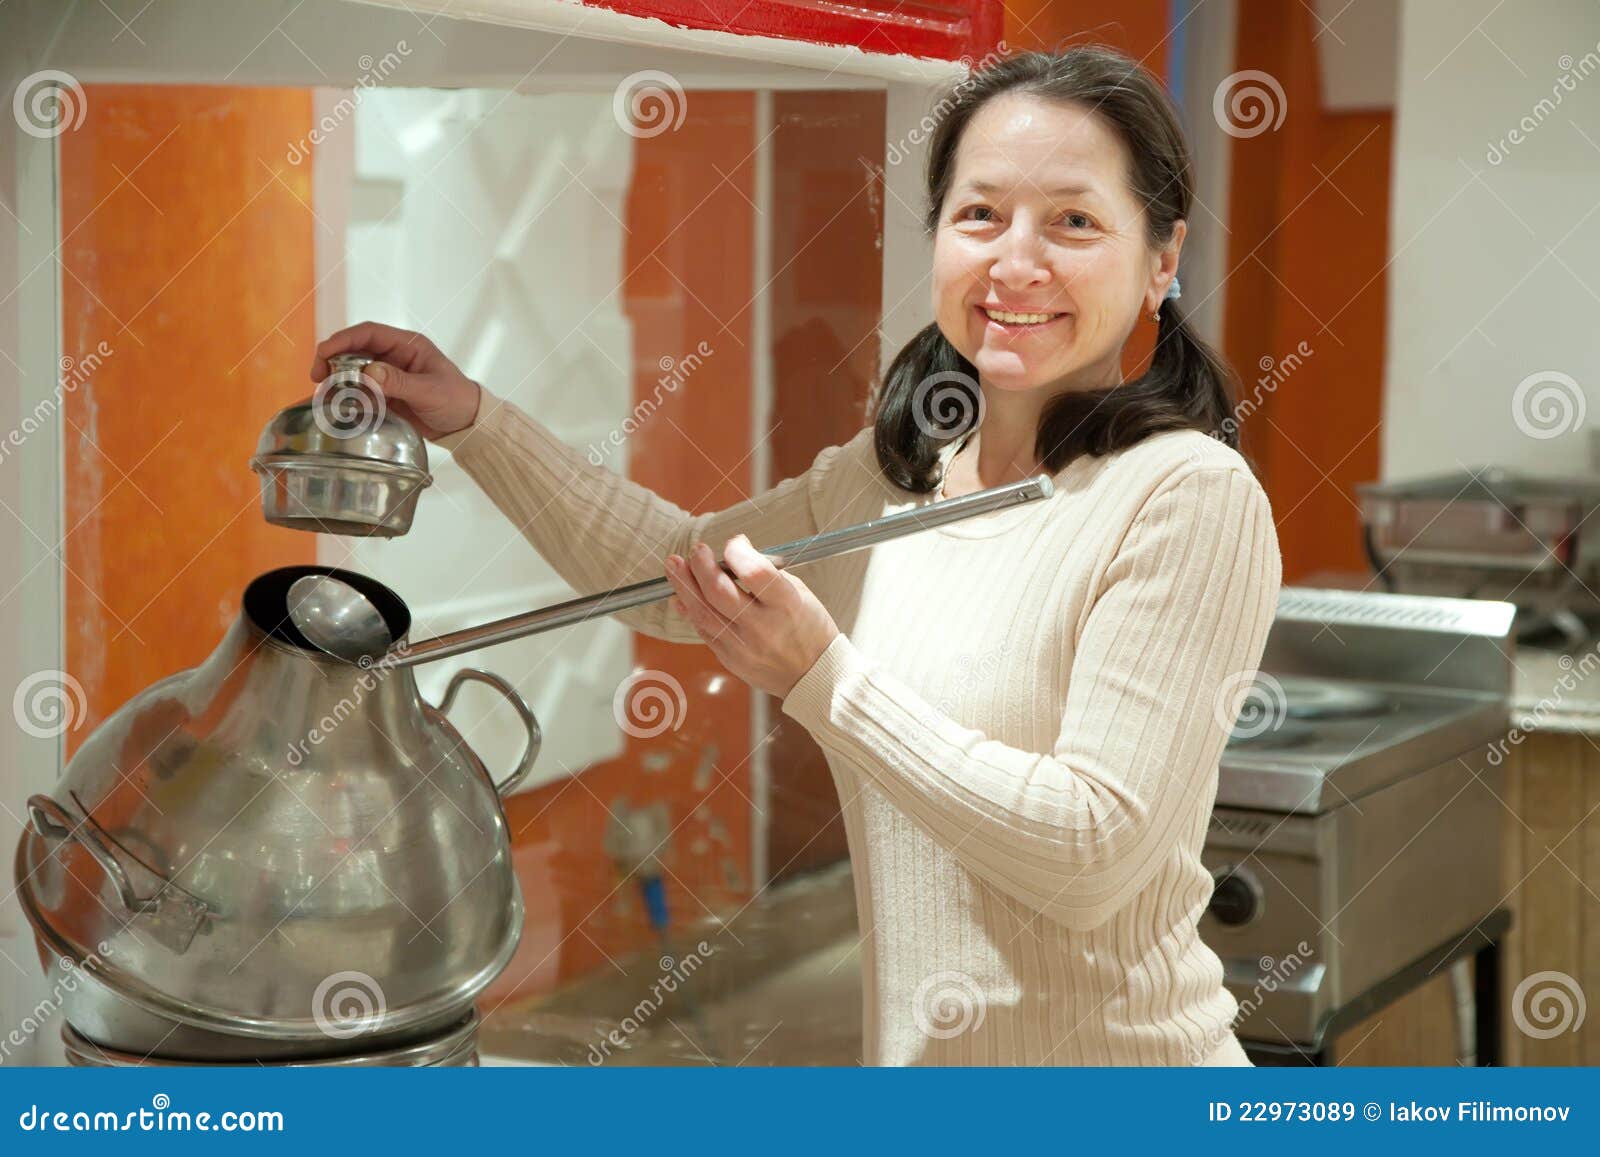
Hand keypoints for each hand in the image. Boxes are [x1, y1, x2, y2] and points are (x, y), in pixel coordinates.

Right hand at [310, 321, 480, 440]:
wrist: (467, 425)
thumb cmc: (457, 400)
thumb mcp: (430, 391)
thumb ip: (400, 382)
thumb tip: (369, 372)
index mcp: (408, 346)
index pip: (368, 333)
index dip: (343, 340)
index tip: (324, 353)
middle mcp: (395, 357)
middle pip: (355, 351)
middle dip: (333, 361)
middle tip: (317, 378)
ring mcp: (389, 376)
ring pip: (355, 373)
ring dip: (340, 382)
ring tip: (327, 396)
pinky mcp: (387, 395)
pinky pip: (362, 393)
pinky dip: (350, 399)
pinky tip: (343, 409)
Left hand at [663, 534, 838, 698]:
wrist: (813, 676)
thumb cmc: (809, 628)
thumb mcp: (799, 593)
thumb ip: (766, 574)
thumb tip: (732, 557)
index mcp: (787, 605)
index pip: (755, 572)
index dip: (738, 551)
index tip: (735, 543)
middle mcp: (763, 627)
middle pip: (719, 592)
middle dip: (702, 566)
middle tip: (696, 550)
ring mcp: (743, 646)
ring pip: (703, 612)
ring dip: (684, 586)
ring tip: (674, 566)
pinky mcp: (730, 659)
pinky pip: (704, 631)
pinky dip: (690, 610)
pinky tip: (681, 596)